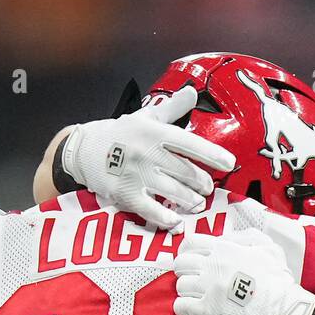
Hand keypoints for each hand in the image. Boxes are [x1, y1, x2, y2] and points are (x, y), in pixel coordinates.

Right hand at [61, 86, 236, 230]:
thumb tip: (193, 93)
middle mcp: (147, 152)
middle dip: (201, 183)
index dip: (212, 154)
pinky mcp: (126, 195)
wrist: (84, 149)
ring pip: (174, 193)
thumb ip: (172, 109)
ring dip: (190, 201)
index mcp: (155, 132)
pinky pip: (152, 211)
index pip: (190, 143)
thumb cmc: (121, 134)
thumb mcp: (145, 118)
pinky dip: (167, 219)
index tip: (229, 163)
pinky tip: (176, 222)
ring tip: (196, 204)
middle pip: (186, 172)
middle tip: (206, 188)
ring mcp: (136, 175)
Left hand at [173, 228, 314, 314]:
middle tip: (193, 280)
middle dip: (184, 271)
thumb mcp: (267, 247)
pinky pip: (182, 307)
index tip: (189, 260)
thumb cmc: (279, 281)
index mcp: (225, 249)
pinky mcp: (209, 311)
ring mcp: (209, 288)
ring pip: (180, 286)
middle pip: (181, 264)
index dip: (186, 252)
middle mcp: (213, 266)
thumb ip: (243, 238)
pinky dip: (183, 309)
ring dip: (186, 292)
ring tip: (196, 297)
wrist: (284, 311)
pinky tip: (192, 311)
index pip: (190, 244)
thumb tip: (224, 240)